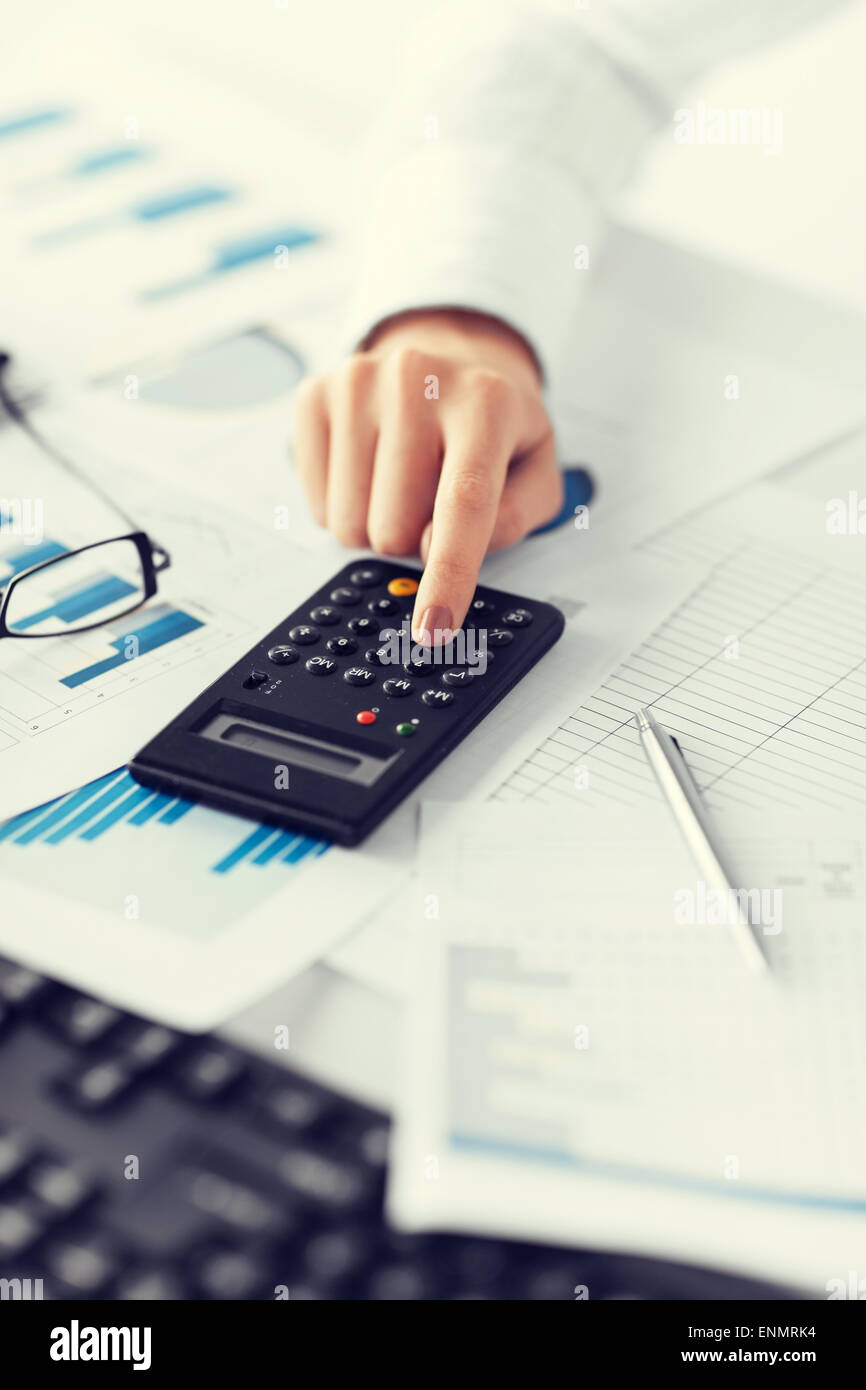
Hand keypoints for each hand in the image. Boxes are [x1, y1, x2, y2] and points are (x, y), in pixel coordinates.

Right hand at [292, 308, 561, 642]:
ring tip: (403, 484)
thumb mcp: (535, 471)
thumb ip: (514, 518)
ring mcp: (359, 381)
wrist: (449, 361)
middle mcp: (418, 379)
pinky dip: (344, 506)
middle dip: (414, 542)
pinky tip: (370, 473)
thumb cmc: (493, 428)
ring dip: (378, 526)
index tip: (434, 627)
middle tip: (433, 504)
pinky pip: (317, 502)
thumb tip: (447, 548)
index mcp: (486, 400)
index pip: (464, 502)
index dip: (449, 574)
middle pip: (396, 528)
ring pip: (349, 523)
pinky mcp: (315, 394)